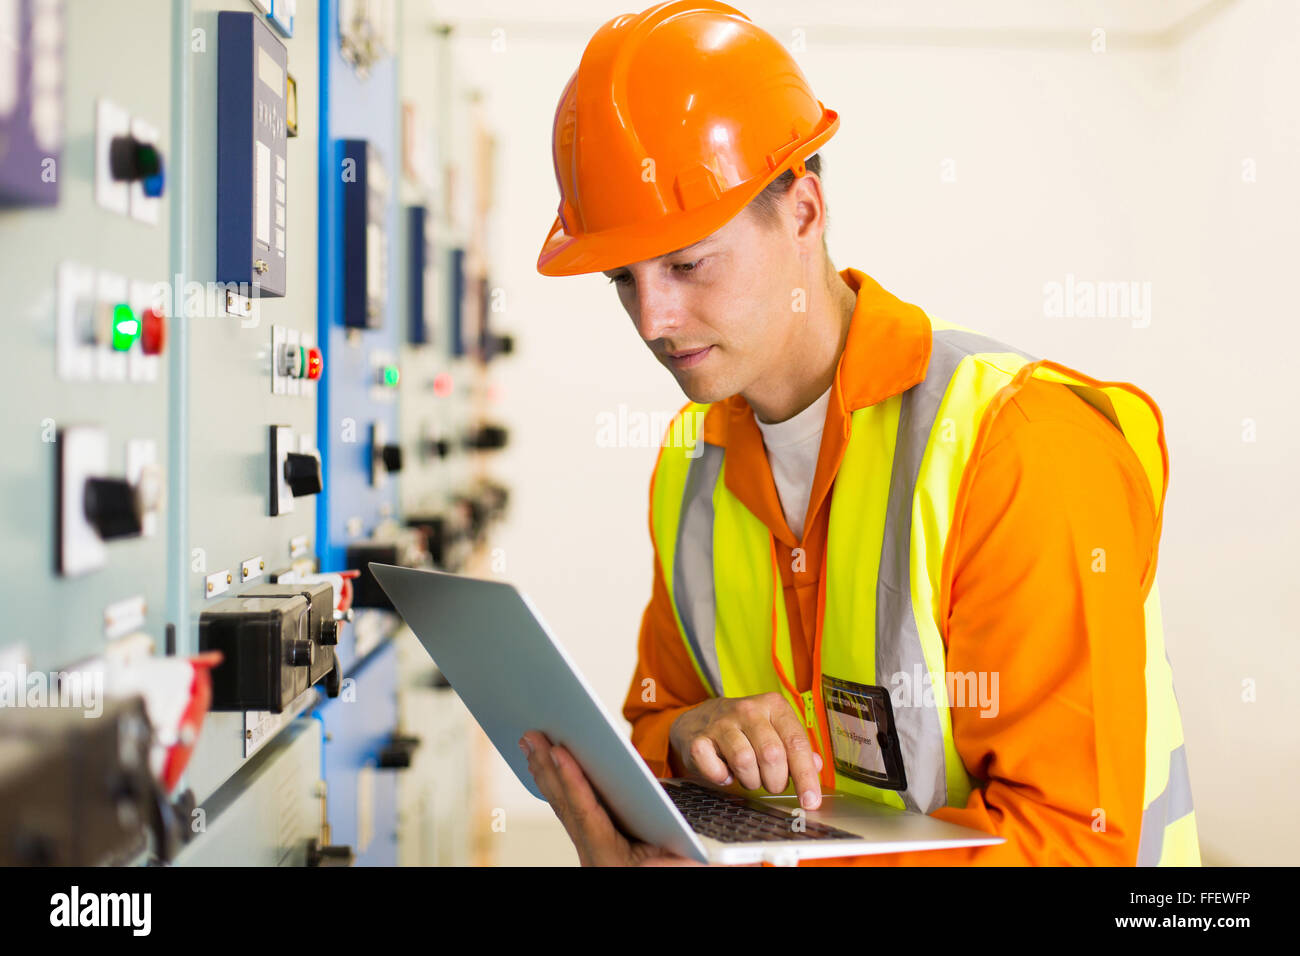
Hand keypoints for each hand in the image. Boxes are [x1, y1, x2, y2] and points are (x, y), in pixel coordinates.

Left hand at [519, 730, 704, 866]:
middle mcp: (593, 856)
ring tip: (529, 744)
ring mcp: (588, 850)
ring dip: (545, 773)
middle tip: (530, 736)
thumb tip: (668, 839)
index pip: (587, 815)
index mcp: (611, 859)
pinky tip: (545, 768)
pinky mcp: (590, 843)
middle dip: (547, 768)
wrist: (667, 872)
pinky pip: (569, 810)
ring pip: (563, 806)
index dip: (572, 781)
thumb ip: (674, 855)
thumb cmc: (675, 866)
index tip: (557, 752)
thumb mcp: (678, 861)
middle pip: (566, 806)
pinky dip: (557, 785)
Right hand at [668, 692, 823, 808]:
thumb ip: (796, 748)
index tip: (810, 801)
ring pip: (745, 762)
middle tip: (772, 784)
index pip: (796, 743)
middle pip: (772, 754)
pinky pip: (716, 770)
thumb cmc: (745, 730)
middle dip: (776, 780)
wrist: (699, 719)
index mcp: (773, 705)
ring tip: (749, 777)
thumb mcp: (774, 730)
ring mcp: (721, 723)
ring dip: (751, 781)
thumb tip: (816, 766)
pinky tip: (725, 773)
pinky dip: (723, 779)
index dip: (805, 776)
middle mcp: (748, 709)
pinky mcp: (698, 739)